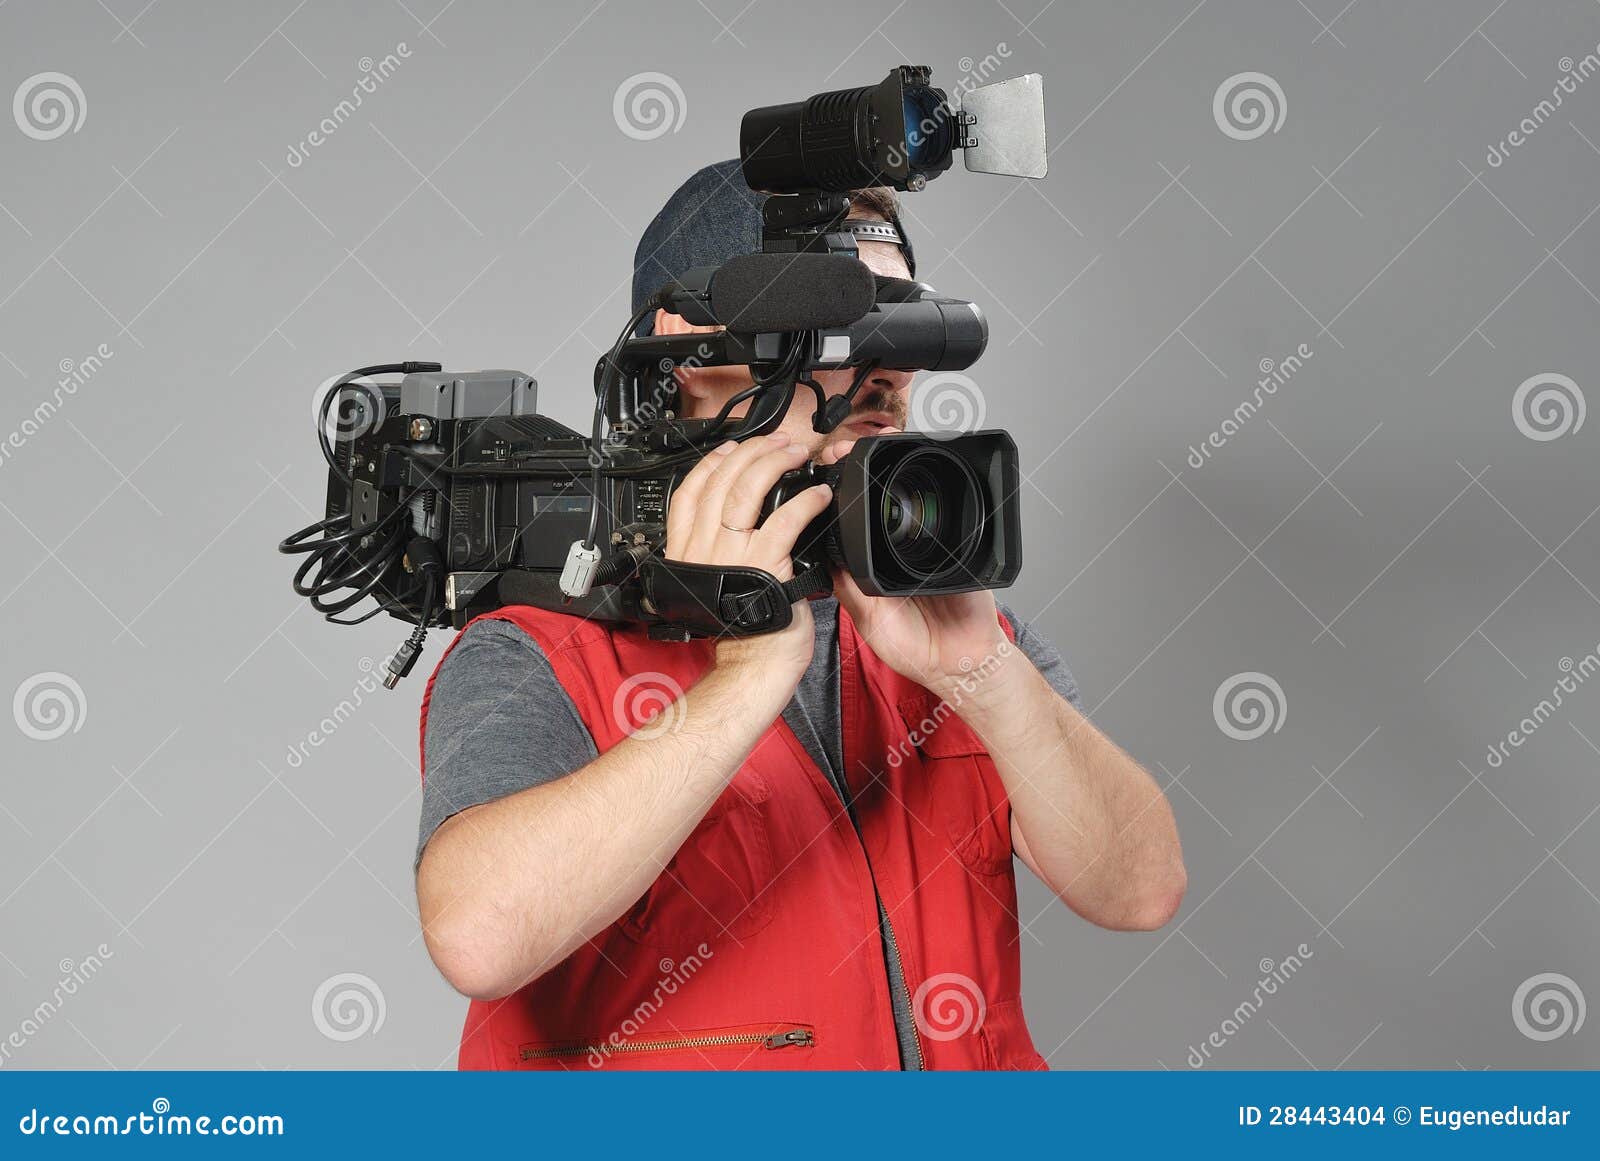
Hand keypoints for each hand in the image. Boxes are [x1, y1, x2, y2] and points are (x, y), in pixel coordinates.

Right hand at [665, 432, 833, 684]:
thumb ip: (717, 552)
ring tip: (796, 454)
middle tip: (776, 442)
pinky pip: (786, 517)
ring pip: (748, 487)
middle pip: (722, 479)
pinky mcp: (766, 562)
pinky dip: (806, 500)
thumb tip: (743, 521)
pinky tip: (819, 495)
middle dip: (752, 450)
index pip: (690, 491)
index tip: (732, 448)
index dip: (712, 462)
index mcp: (686, 550)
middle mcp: (703, 547)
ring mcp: (732, 553)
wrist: (751, 668)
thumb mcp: (712, 585)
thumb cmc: (740, 633)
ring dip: (775, 461)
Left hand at [818, 438, 1011, 699]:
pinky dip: (932, 494)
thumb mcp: (872, 622)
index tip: (820, 472)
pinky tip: (915, 472)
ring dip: (890, 472)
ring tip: (871, 446)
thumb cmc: (917, 649)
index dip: (832, 500)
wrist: (963, 662)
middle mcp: (897, 553)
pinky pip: (946, 516)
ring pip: (908, 500)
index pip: (848, 527)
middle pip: (876, 504)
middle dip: (858, 472)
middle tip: (840, 449)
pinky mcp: (958, 546)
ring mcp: (928, 547)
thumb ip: (851, 590)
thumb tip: (827, 558)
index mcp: (871, 569)